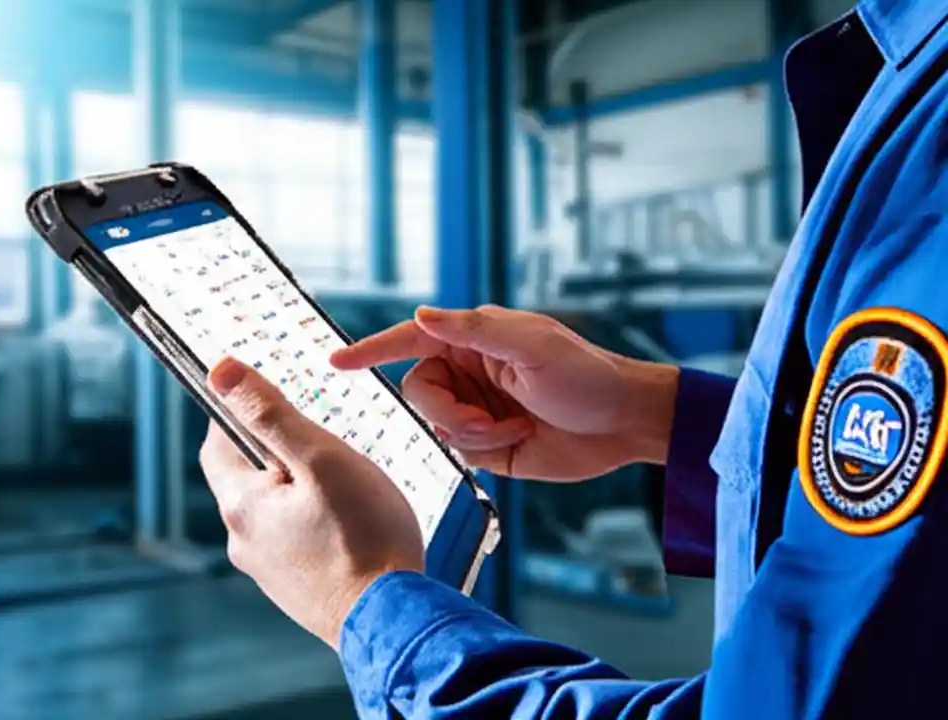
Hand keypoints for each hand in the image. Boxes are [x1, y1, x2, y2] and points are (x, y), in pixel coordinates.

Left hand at [199, 357, 423, 648]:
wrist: (394, 620)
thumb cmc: (365, 538)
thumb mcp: (321, 459)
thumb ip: (271, 414)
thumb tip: (222, 373)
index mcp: (241, 505)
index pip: (217, 442)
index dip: (237, 412)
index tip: (266, 395)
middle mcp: (244, 540)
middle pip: (245, 477)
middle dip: (275, 451)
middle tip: (316, 438)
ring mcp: (269, 571)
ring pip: (272, 511)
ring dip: (297, 489)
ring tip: (341, 482)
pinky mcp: (295, 590)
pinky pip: (293, 541)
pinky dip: (312, 522)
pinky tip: (348, 523)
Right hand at [330, 305, 678, 481]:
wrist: (622, 424)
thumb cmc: (585, 374)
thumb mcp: (533, 345)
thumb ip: (474, 330)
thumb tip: (421, 315)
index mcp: (472, 339)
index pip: (409, 340)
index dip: (371, 350)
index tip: (336, 362)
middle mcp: (468, 371)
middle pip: (419, 391)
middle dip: (446, 410)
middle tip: (486, 419)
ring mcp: (475, 407)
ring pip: (437, 424)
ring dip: (472, 431)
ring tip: (514, 425)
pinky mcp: (487, 444)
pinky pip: (460, 450)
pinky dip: (484, 447)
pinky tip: (518, 437)